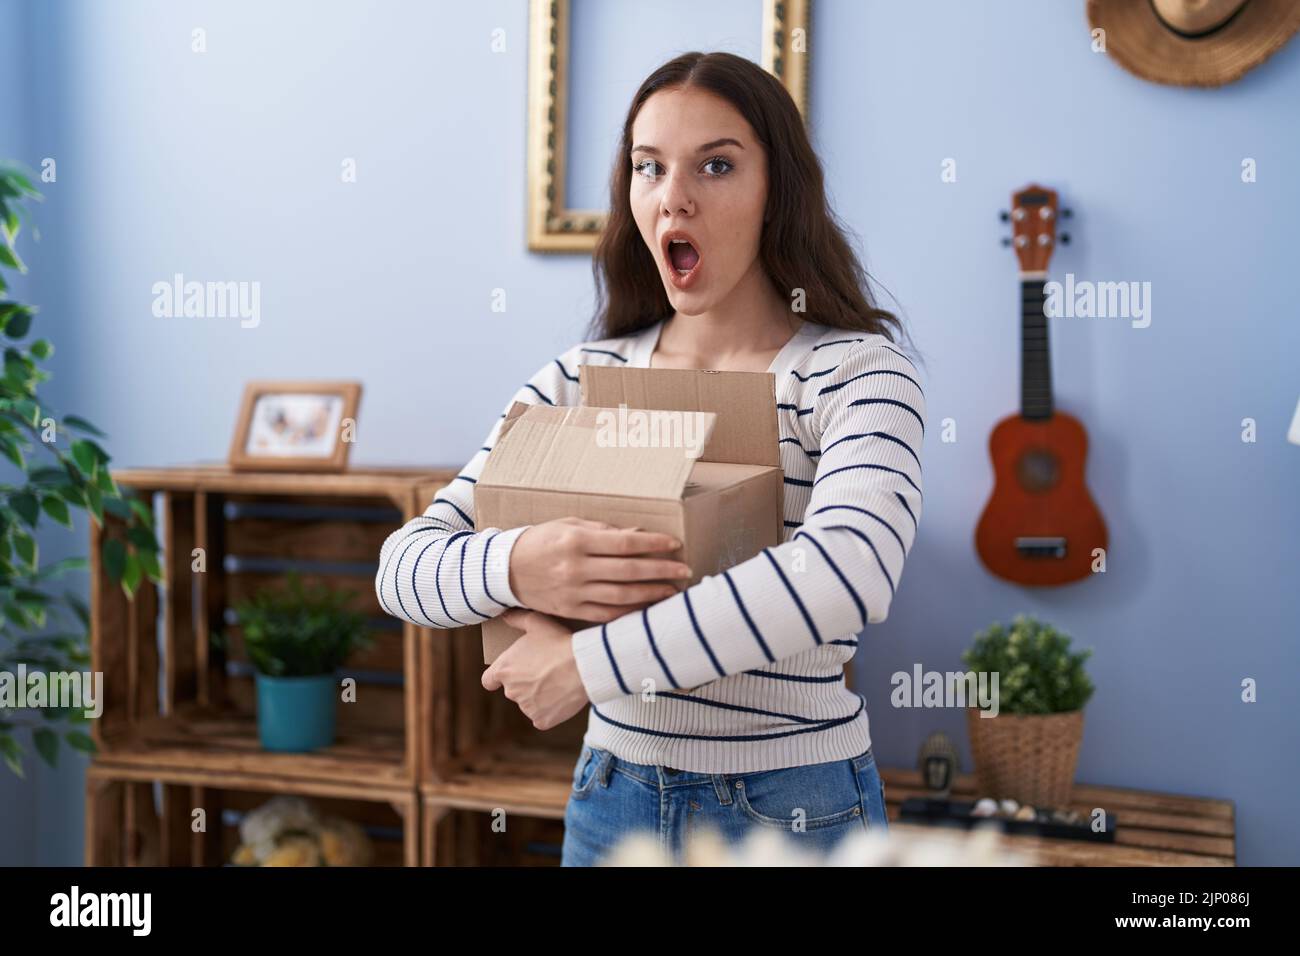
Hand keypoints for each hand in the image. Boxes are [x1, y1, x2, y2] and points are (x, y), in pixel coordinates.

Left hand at [481, 608, 589, 729]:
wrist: (584, 666)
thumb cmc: (559, 642)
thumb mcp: (536, 623)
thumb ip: (516, 619)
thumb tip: (504, 616)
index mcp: (504, 669)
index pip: (488, 680)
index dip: (496, 678)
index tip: (506, 676)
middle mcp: (511, 691)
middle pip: (513, 690)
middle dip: (525, 683)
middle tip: (545, 672)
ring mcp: (526, 707)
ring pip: (529, 704)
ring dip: (539, 697)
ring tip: (557, 683)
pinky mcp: (542, 720)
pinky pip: (542, 718)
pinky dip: (550, 711)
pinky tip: (562, 698)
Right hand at [508, 516, 691, 623]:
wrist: (503, 571)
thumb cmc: (540, 541)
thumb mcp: (568, 524)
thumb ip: (603, 530)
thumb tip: (637, 534)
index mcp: (576, 541)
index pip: (624, 543)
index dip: (652, 544)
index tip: (674, 544)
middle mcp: (576, 568)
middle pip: (628, 571)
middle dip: (660, 570)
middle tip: (684, 570)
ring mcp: (574, 592)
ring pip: (621, 596)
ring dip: (651, 594)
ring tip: (672, 592)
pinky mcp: (570, 611)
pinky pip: (606, 615)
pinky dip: (629, 613)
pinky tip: (647, 609)